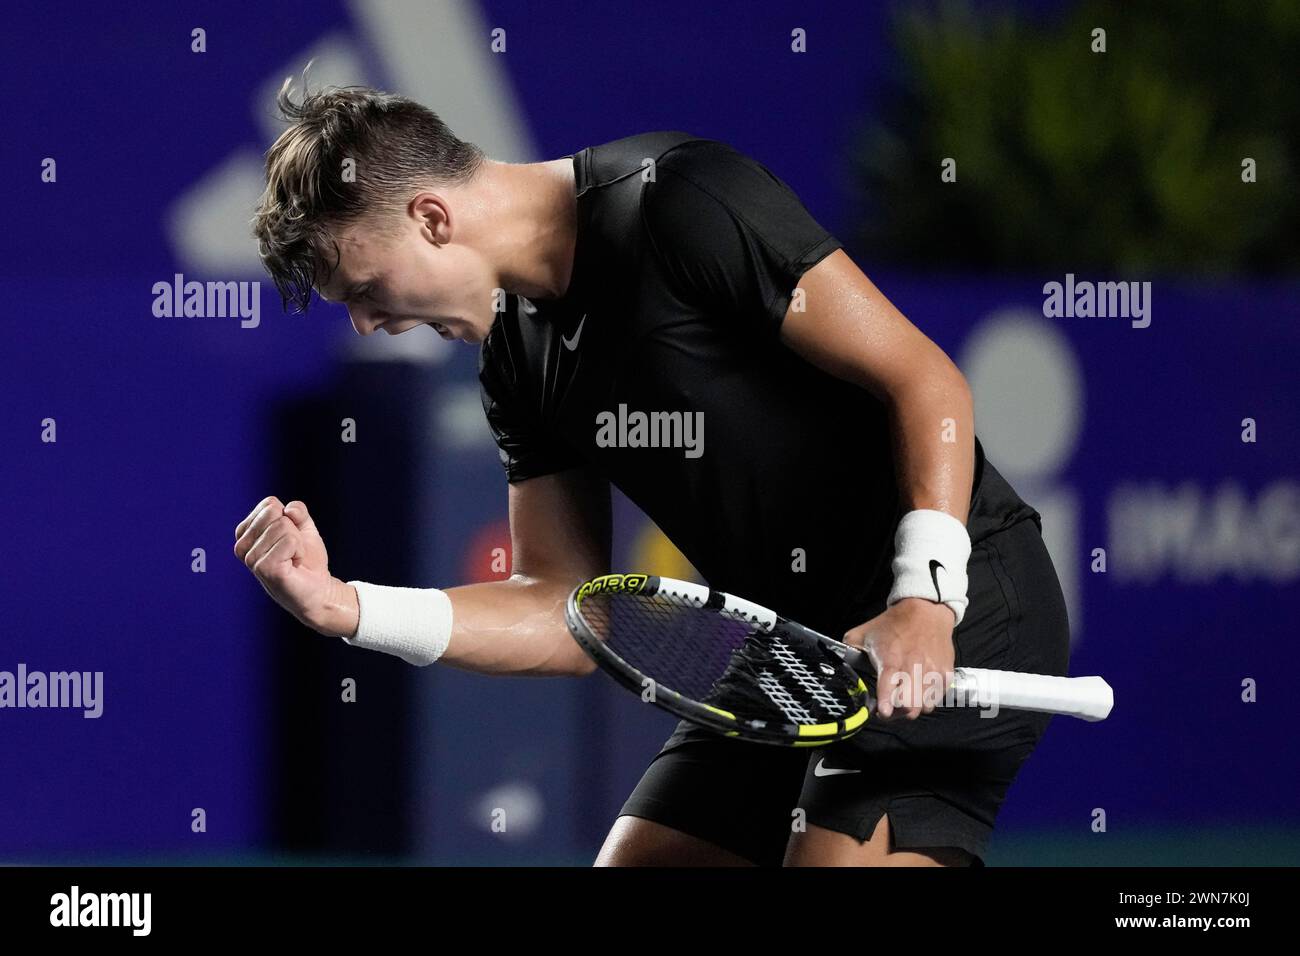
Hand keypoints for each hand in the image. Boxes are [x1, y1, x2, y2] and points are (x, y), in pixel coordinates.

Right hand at [233, 497, 357, 635]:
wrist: (319, 589)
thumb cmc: (307, 560)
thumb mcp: (303, 528)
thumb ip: (297, 511)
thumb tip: (289, 509)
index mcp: (246, 533)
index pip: (269, 504)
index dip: (289, 518)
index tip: (290, 539)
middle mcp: (242, 546)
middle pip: (275, 513)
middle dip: (293, 530)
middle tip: (293, 550)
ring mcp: (251, 559)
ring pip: (283, 526)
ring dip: (298, 543)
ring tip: (293, 559)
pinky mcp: (264, 568)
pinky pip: (289, 541)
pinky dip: (299, 551)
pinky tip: (294, 565)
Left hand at [844, 598, 955, 719]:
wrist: (927, 610)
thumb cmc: (895, 623)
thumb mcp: (865, 633)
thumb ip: (849, 650)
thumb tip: (840, 665)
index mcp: (891, 659)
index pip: (888, 688)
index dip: (885, 706)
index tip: (882, 712)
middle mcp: (913, 667)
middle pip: (909, 706)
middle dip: (898, 712)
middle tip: (891, 707)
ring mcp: (932, 672)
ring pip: (924, 706)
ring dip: (914, 706)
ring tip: (906, 697)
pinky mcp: (945, 674)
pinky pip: (937, 699)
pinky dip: (928, 699)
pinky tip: (920, 689)